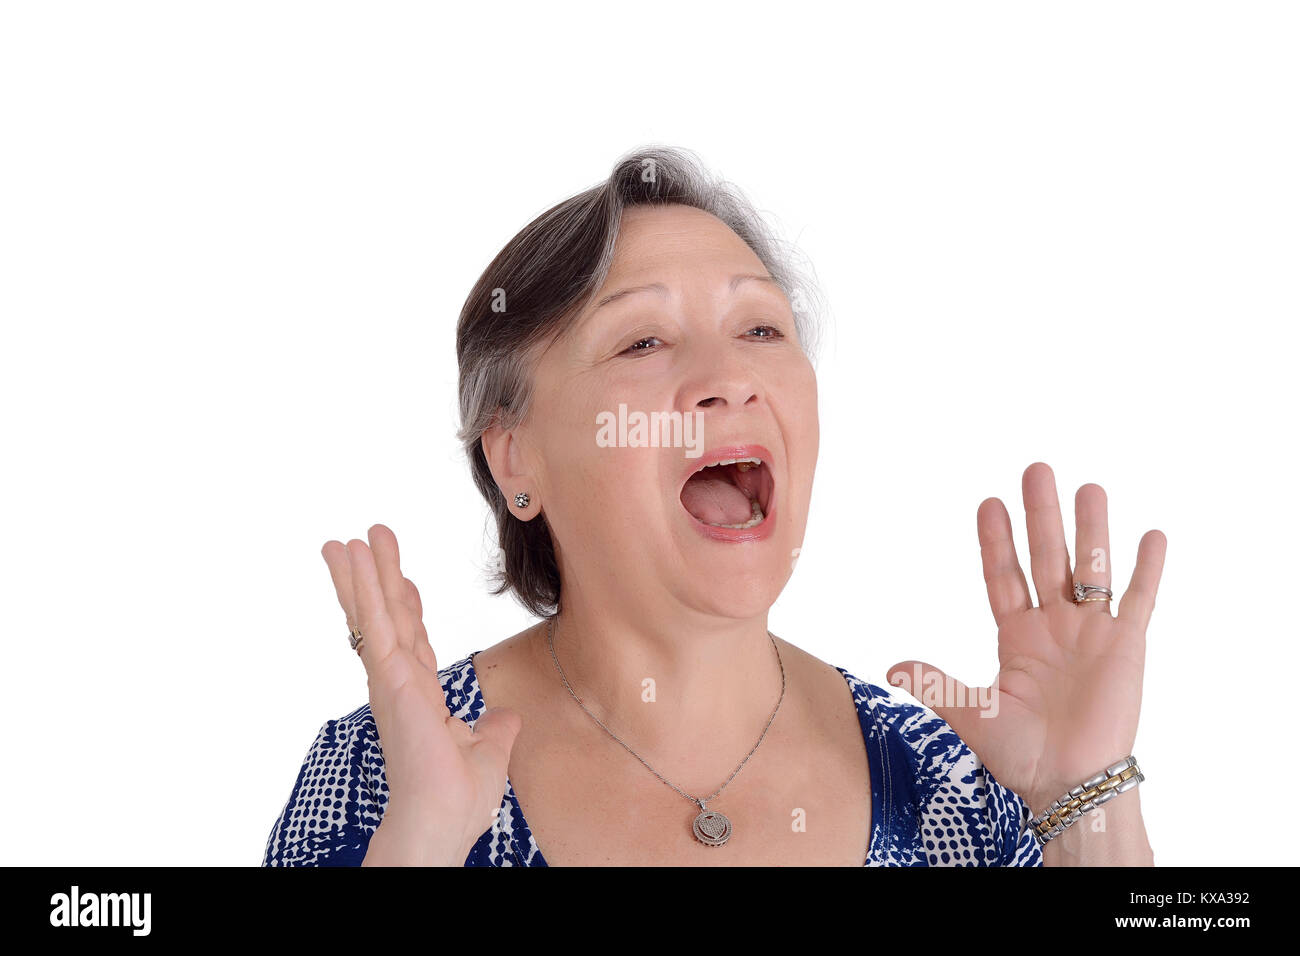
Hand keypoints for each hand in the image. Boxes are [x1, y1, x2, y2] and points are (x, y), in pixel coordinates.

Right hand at [321, 524, 521, 864]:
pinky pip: (377, 623)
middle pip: (389, 617)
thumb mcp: (490, 753)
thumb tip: (506, 719)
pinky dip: (363, 588)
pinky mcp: (390, 677)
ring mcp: (391, 679)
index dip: (409, 608)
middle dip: (378, 577)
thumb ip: (495, 729)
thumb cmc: (458, 799)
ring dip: (361, 574)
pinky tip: (353, 558)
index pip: (415, 640)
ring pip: (375, 613)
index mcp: (423, 697)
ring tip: (346, 539)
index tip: (403, 580)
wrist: (442, 821)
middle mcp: (401, 683)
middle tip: (368, 538)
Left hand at [886, 463, 1166, 812]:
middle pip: (1047, 557)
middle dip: (1041, 515)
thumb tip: (892, 666)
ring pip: (1092, 568)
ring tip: (1089, 486)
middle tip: (1036, 470)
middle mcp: (1054, 625)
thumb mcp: (968, 714)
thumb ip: (934, 684)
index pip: (1004, 575)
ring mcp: (1091, 633)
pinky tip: (1151, 535)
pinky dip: (1147, 569)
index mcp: (1017, 635)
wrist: (1066, 784)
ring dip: (1092, 529)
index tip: (989, 502)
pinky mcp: (1126, 647)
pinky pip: (1138, 600)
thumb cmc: (1020, 755)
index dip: (997, 540)